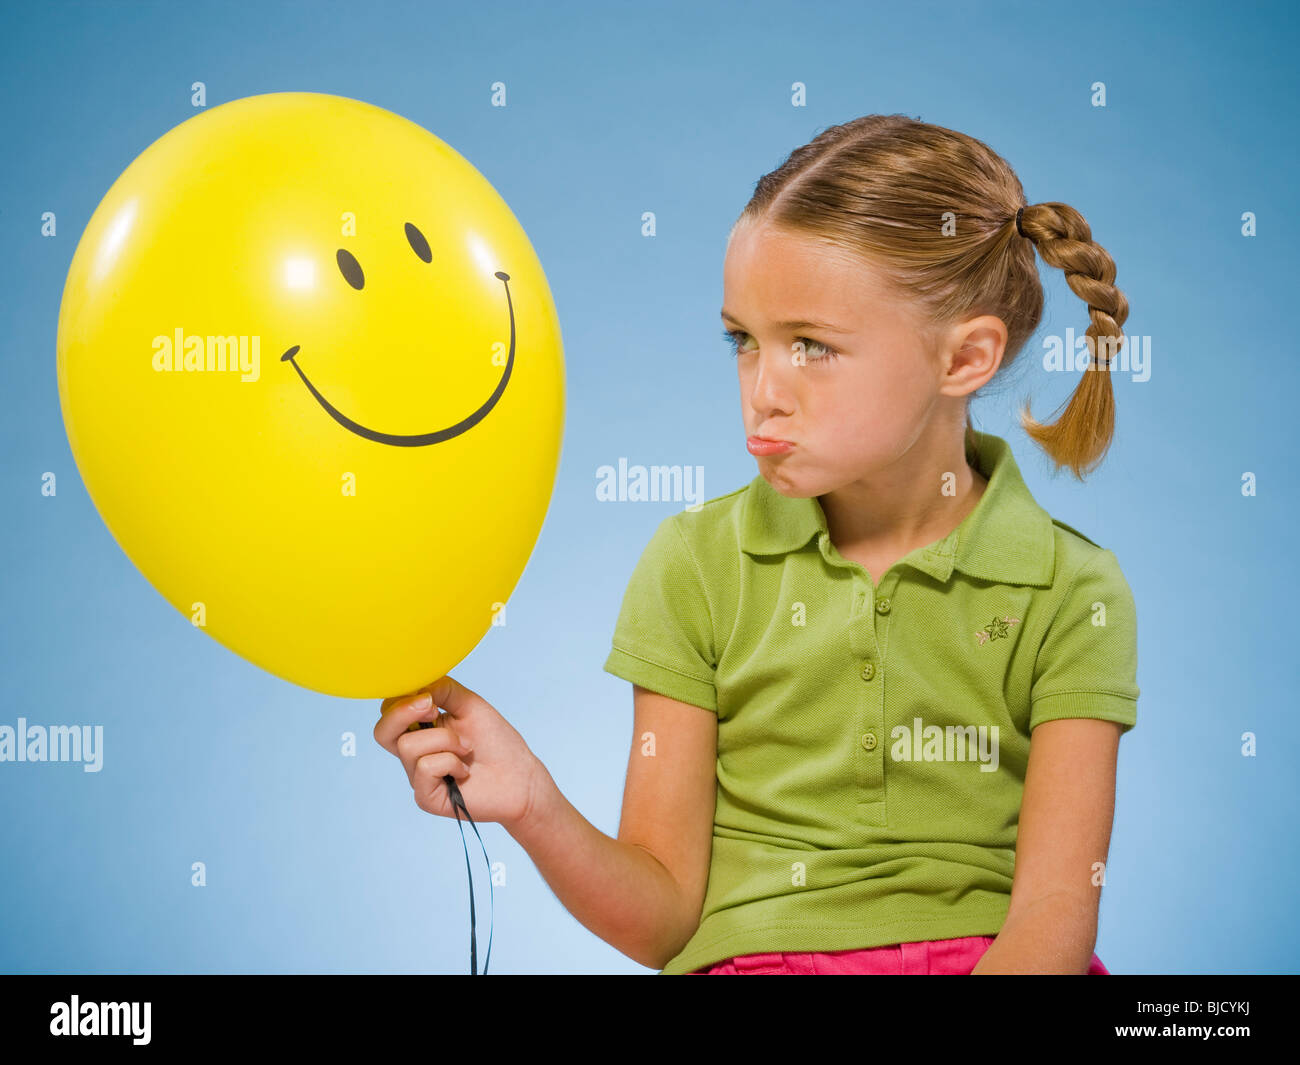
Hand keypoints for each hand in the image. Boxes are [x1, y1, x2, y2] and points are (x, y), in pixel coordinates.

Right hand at [375, 675, 545, 832]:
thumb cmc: (497, 742)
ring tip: (467, 748)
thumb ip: (442, 689)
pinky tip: (465, 770)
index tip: (430, 696)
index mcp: (421, 729)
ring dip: (445, 740)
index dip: (401, 698)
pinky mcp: (426, 797)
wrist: (521, 777)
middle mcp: (414, 753)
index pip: (389, 711)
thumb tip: (418, 683)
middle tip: (434, 708)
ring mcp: (418, 776)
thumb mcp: (469, 705)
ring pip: (408, 746)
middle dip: (403, 713)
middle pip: (381, 732)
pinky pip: (425, 768)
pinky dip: (451, 762)